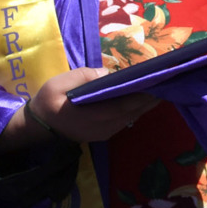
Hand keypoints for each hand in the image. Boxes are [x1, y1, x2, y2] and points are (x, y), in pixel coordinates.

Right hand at [29, 68, 158, 143]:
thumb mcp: (58, 83)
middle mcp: (103, 127)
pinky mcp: (105, 133)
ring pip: (132, 117)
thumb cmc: (48, 101)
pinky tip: (146, 98)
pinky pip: (126, 120)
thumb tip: (107, 73)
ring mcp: (105, 133)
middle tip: (167, 81)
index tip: (158, 82)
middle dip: (151, 98)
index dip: (143, 95)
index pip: (124, 106)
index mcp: (92, 115)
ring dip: (146, 104)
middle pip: (133, 112)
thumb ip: (83, 76)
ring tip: (161, 87)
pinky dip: (137, 109)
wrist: (38, 125)